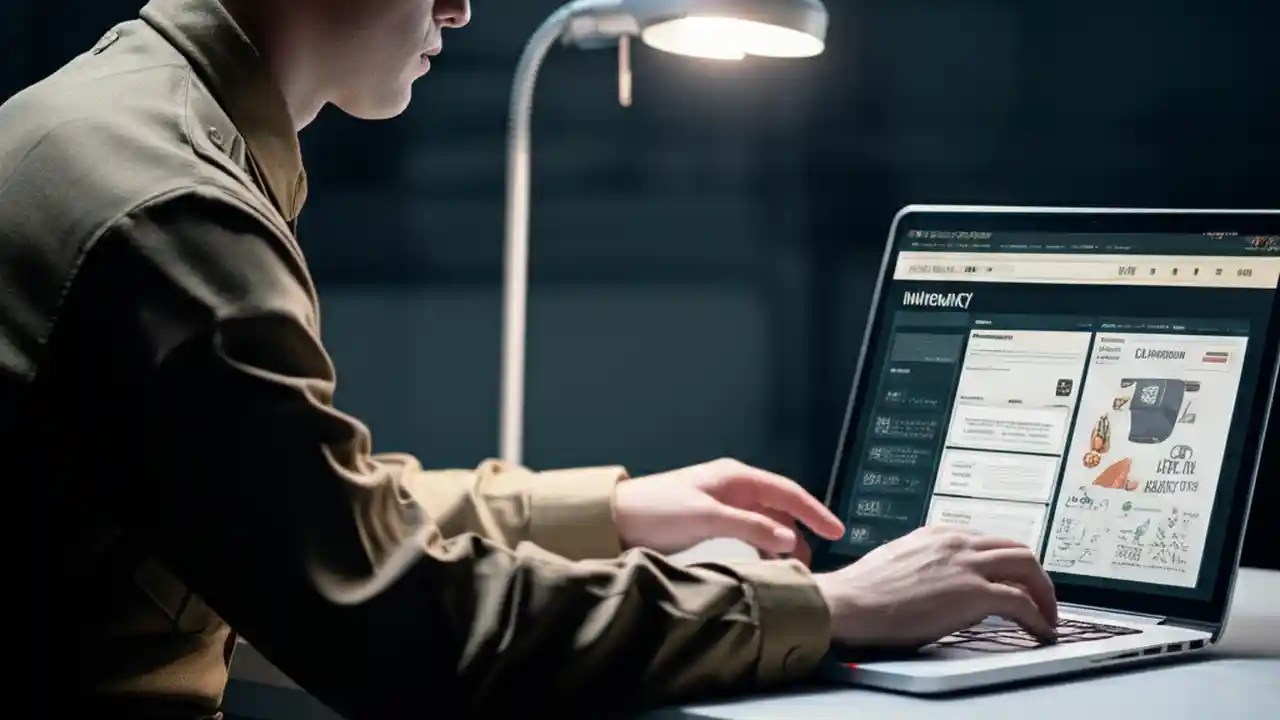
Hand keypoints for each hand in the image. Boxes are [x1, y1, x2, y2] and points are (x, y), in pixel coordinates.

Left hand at [614, 458, 844, 561]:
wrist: (613, 518)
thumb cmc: (657, 512)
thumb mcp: (706, 518)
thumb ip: (750, 528)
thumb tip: (789, 539)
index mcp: (735, 477)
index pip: (787, 492)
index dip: (814, 512)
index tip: (837, 532)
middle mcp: (732, 487)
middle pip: (778, 507)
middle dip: (800, 532)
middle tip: (813, 563)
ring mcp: (721, 503)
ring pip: (764, 521)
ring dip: (780, 542)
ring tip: (791, 569)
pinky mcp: (708, 521)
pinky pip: (747, 531)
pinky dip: (761, 546)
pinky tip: (764, 564)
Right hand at [813, 526, 1057, 646]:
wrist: (851, 602)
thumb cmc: (864, 590)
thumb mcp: (899, 560)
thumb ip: (926, 563)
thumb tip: (936, 581)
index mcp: (938, 534)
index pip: (989, 541)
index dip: (1007, 563)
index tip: (1013, 580)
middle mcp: (958, 542)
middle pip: (1016, 549)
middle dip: (1035, 575)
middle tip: (1040, 597)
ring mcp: (968, 565)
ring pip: (1027, 566)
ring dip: (1044, 593)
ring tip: (1046, 614)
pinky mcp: (974, 593)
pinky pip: (1021, 602)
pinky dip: (1038, 617)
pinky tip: (1041, 630)